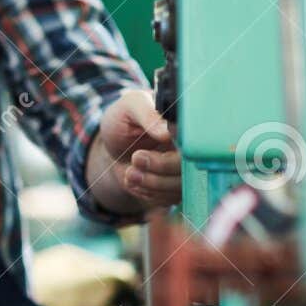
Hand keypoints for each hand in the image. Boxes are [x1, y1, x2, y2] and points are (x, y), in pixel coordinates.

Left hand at [85, 88, 181, 213]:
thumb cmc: (123, 118)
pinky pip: (167, 199)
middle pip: (188, 170)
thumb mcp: (130, 106)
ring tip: (128, 173)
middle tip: (134, 160)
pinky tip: (131, 180)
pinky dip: (147, 193)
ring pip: (178, 189)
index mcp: (185, 126)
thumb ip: (147, 114)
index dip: (171, 154)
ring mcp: (183, 171)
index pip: (193, 145)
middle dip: (159, 170)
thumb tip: (165, 132)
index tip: (141, 154)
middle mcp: (189, 150)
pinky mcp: (173, 188)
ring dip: (151, 185)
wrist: (112, 144)